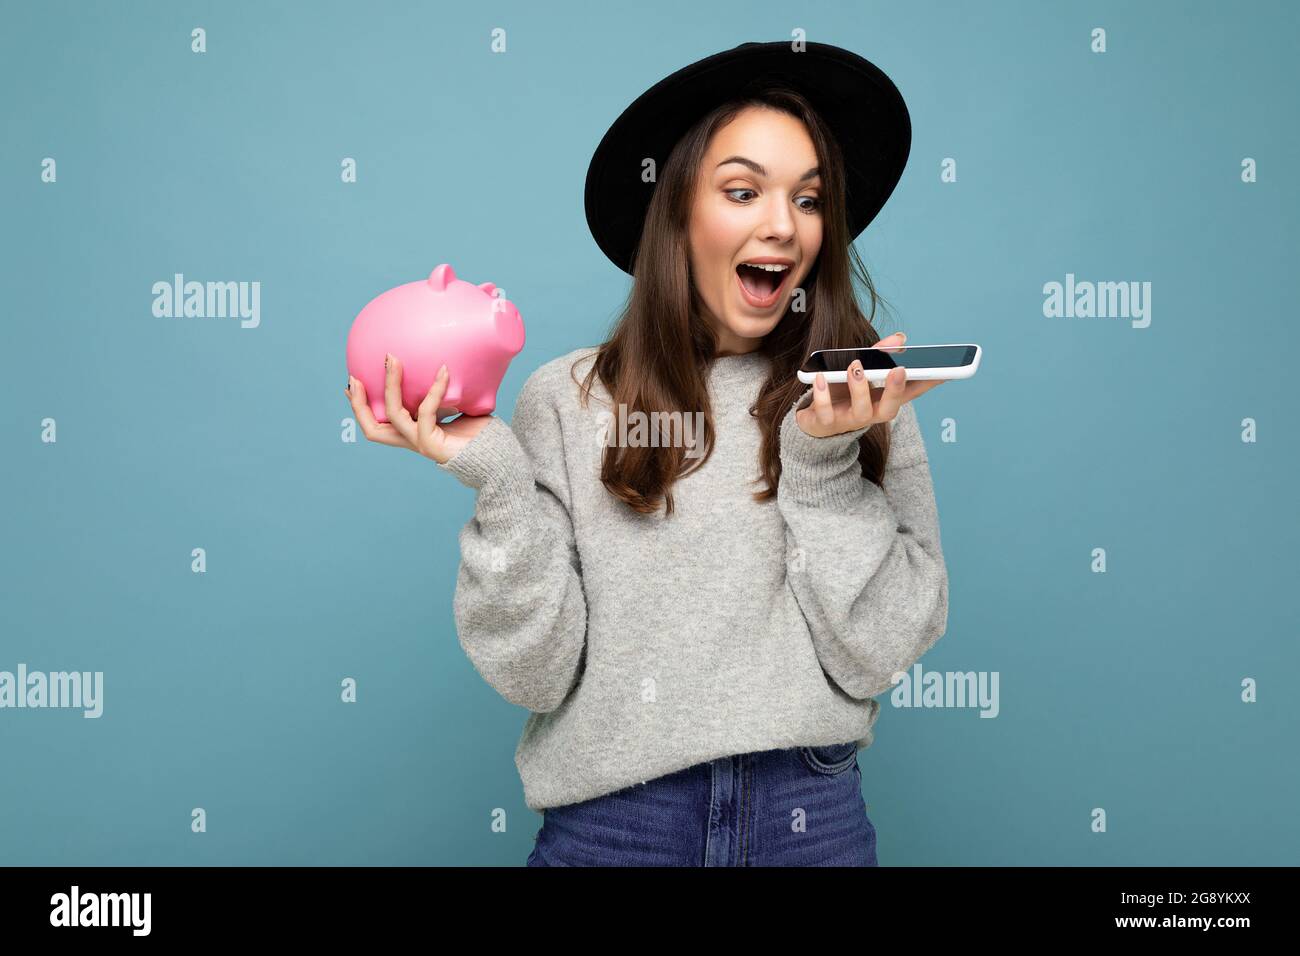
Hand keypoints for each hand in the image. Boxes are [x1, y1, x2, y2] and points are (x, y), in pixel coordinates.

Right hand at [344, 353, 494, 464]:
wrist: (499, 457)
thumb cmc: (482, 434)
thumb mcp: (456, 409)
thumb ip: (443, 394)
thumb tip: (442, 363)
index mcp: (413, 433)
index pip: (378, 423)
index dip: (361, 407)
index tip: (353, 382)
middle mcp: (412, 440)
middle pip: (371, 428)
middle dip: (359, 403)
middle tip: (356, 376)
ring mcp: (420, 443)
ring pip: (392, 415)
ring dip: (391, 385)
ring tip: (394, 360)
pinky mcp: (432, 444)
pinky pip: (426, 412)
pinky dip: (433, 390)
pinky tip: (444, 371)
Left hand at [795, 333, 943, 437]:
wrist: (813, 420)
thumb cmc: (842, 393)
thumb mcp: (860, 371)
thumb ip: (878, 354)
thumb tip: (900, 338)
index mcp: (882, 401)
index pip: (910, 393)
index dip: (929, 384)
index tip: (947, 370)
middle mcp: (870, 414)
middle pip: (890, 409)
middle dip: (895, 389)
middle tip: (900, 369)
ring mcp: (848, 420)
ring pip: (861, 411)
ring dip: (860, 388)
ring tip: (856, 366)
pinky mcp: (824, 423)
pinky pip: (825, 412)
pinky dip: (822, 395)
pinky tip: (819, 378)